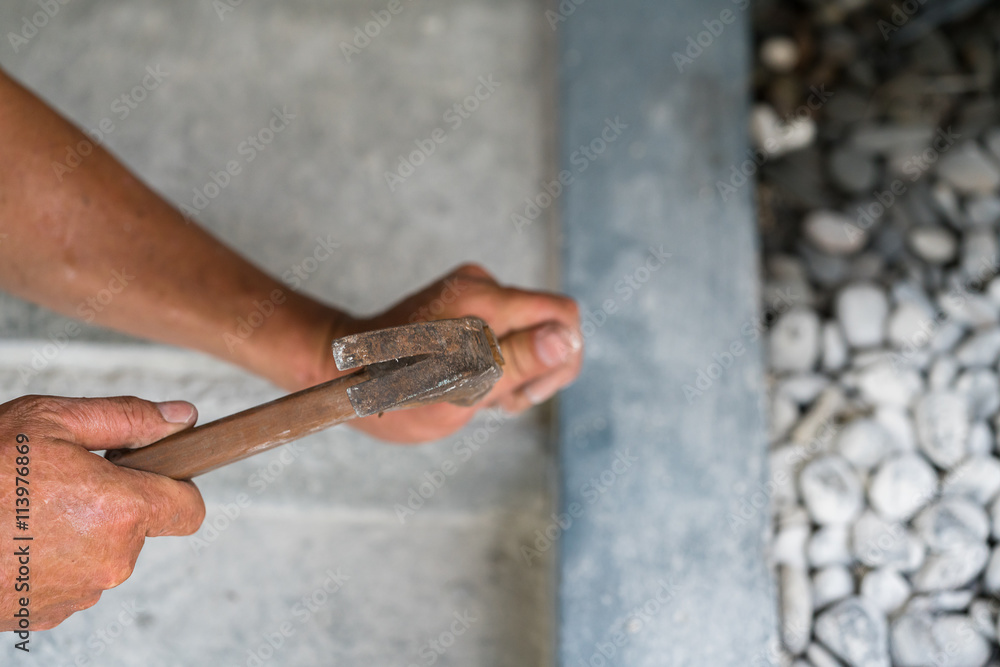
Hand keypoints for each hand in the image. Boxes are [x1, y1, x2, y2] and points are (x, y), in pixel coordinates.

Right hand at [0, 396, 204, 630]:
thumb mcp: (52, 421)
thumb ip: (128, 418)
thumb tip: (181, 417)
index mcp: (122, 510)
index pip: (189, 509)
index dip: (175, 486)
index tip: (153, 474)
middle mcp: (110, 560)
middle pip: (141, 529)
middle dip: (115, 503)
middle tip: (64, 482)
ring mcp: (78, 594)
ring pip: (103, 554)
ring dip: (81, 532)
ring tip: (29, 509)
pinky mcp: (47, 615)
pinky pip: (70, 579)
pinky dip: (52, 559)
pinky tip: (17, 538)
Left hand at [325, 264, 582, 442]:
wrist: (343, 372)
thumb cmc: (393, 389)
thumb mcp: (460, 390)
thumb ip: (517, 362)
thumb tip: (564, 340)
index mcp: (483, 301)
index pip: (562, 315)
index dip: (560, 359)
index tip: (523, 391)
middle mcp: (480, 284)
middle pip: (548, 324)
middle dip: (533, 368)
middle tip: (491, 398)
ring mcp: (471, 290)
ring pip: (528, 332)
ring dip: (512, 369)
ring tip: (471, 391)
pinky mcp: (464, 300)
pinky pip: (506, 331)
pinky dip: (496, 361)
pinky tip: (466, 379)